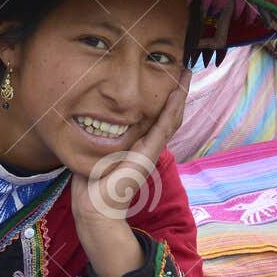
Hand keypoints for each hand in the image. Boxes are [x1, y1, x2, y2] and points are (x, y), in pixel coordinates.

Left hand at [71, 68, 191, 224]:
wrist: (95, 207)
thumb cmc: (92, 183)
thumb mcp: (97, 151)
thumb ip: (100, 136)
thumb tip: (90, 118)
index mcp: (138, 145)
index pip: (155, 116)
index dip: (164, 97)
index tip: (167, 76)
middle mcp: (148, 146)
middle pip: (169, 114)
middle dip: (177, 92)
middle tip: (184, 68)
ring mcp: (150, 151)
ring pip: (171, 117)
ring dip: (180, 95)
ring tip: (186, 74)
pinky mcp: (148, 155)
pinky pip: (164, 127)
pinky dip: (172, 108)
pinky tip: (178, 92)